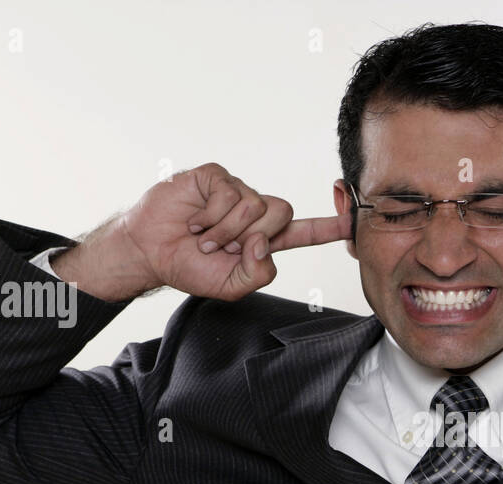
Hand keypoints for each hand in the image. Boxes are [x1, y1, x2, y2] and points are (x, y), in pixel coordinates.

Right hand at [58, 162, 350, 301]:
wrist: (151, 251)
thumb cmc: (189, 267)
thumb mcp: (230, 286)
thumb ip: (257, 274)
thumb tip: (264, 244)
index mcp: (263, 240)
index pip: (303, 232)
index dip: (327, 228)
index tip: (351, 223)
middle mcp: (254, 212)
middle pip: (282, 213)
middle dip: (252, 236)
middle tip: (223, 247)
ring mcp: (236, 192)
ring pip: (254, 205)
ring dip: (225, 229)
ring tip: (204, 236)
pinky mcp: (216, 177)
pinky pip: (229, 192)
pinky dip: (211, 214)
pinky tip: (195, 219)